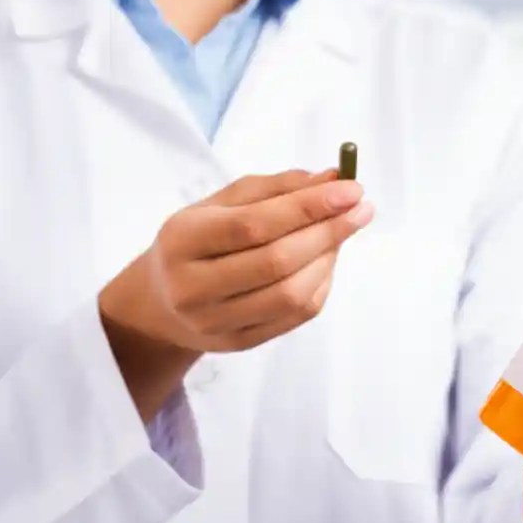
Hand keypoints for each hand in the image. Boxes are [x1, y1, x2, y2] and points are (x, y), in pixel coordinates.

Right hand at [99, 169, 373, 417]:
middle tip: (361, 209)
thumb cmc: (199, 240)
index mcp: (183, 240)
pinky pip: (296, 316)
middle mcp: (193, 287)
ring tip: (341, 232)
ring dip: (328, 259)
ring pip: (292, 294)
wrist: (161, 302)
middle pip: (276, 261)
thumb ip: (276, 188)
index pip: (253, 225)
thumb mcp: (222, 203)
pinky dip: (321, 283)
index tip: (350, 189)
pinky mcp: (238, 344)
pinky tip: (325, 260)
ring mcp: (215, 322)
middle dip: (328, 231)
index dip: (308, 206)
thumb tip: (332, 179)